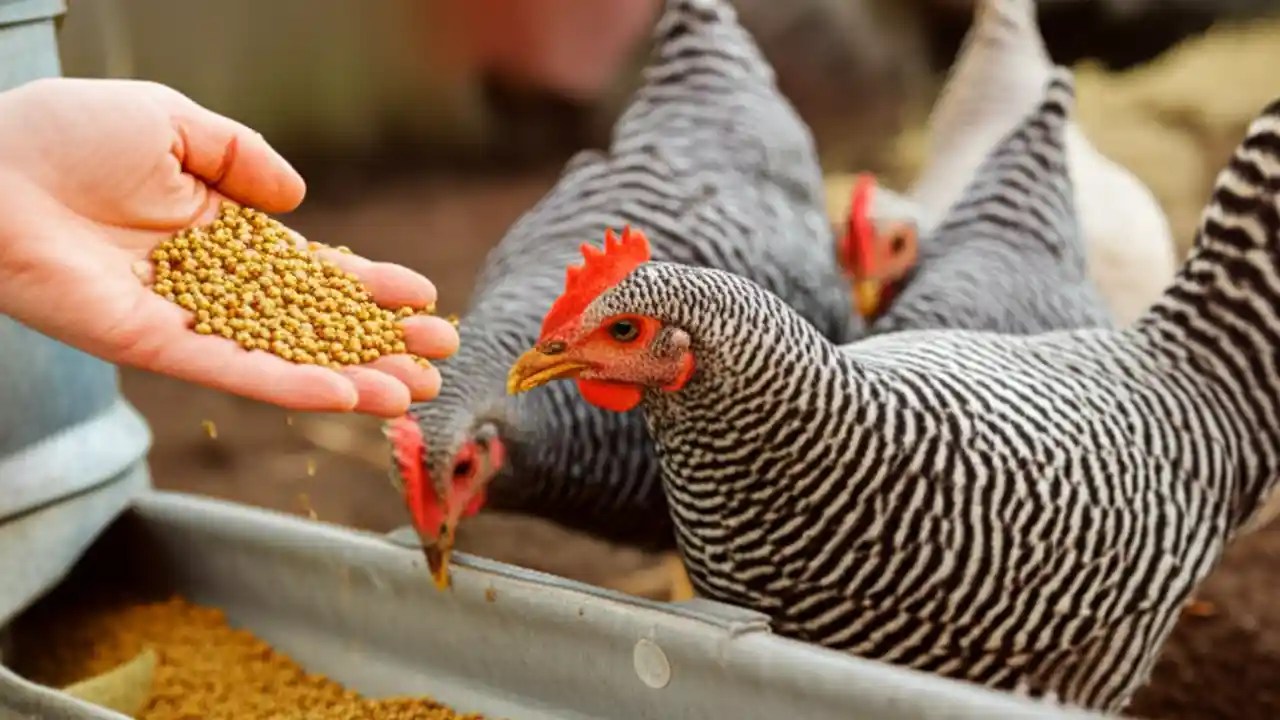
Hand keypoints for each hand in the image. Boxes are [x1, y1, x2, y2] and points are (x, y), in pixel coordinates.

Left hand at [0, 78, 458, 416]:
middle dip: (378, 343)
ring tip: (414, 396)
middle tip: (439, 363)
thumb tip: (300, 202)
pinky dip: (287, 386)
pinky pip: (231, 371)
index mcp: (220, 231)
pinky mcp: (153, 346)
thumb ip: (241, 157)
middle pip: (313, 323)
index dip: (369, 285)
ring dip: (351, 379)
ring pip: (284, 358)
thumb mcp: (171, 122)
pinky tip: (342, 396)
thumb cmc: (63, 134)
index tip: (423, 298)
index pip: (312, 269)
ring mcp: (186, 319)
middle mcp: (212, 283)